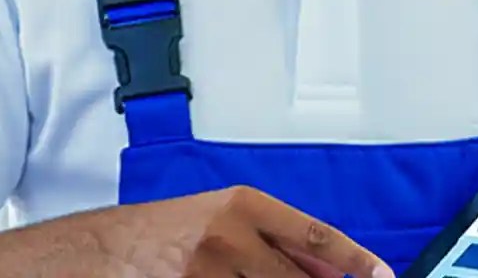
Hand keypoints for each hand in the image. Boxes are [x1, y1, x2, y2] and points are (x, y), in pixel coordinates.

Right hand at [99, 186, 391, 277]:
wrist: (94, 253)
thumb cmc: (160, 234)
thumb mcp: (222, 221)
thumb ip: (277, 242)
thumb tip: (331, 268)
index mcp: (244, 206)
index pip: (316, 235)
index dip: (355, 259)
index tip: (383, 274)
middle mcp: (228, 236)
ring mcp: (206, 272)